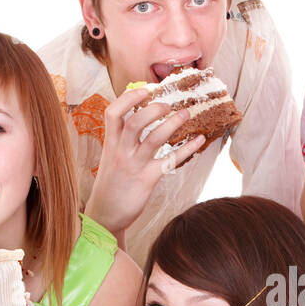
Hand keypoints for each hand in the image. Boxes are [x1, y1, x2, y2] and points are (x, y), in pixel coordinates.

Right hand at [88, 87, 206, 235]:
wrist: (105, 215)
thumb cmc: (110, 185)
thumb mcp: (110, 158)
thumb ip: (120, 140)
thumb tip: (136, 119)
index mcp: (110, 144)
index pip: (113, 113)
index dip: (128, 98)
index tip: (144, 90)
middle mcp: (121, 151)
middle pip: (136, 121)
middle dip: (154, 108)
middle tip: (168, 104)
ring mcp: (135, 165)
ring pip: (154, 138)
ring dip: (173, 123)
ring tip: (186, 114)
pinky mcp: (148, 179)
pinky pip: (170, 160)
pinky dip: (187, 149)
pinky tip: (199, 140)